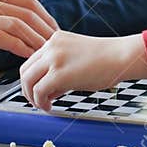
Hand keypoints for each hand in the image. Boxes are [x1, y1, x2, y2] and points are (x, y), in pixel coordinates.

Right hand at [0, 0, 57, 78]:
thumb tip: (18, 25)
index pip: (27, 1)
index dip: (45, 17)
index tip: (54, 31)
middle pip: (28, 12)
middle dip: (46, 29)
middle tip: (56, 45)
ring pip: (18, 24)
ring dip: (36, 40)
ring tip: (45, 54)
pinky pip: (3, 38)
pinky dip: (20, 47)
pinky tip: (26, 56)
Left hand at [19, 32, 146, 111]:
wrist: (121, 56)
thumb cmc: (107, 59)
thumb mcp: (77, 58)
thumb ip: (59, 70)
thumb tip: (48, 90)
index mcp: (56, 39)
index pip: (33, 60)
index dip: (33, 79)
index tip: (37, 90)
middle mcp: (51, 46)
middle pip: (25, 70)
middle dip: (27, 89)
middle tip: (35, 101)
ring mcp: (54, 58)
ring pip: (27, 81)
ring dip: (32, 97)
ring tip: (43, 105)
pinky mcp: (59, 74)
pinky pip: (39, 91)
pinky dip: (40, 102)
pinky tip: (50, 106)